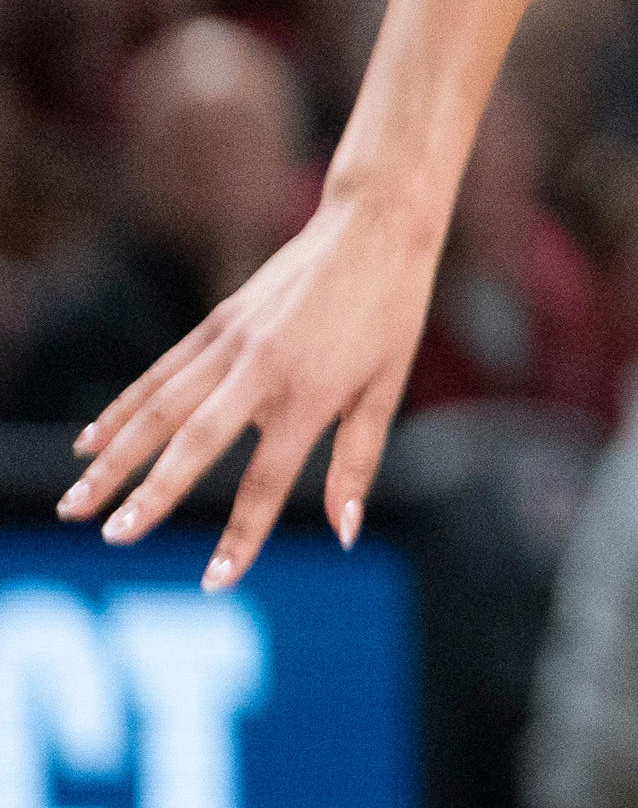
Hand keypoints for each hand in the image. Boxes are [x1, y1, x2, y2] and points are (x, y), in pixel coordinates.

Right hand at [59, 185, 440, 586]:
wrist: (376, 226)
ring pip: (159, 409)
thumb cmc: (392, 312)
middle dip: (151, 494)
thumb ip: (357, 461)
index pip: (267, 481)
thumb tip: (344, 531)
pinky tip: (90, 444)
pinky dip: (121, 410)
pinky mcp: (215, 321)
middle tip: (112, 537)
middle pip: (194, 444)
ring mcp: (231, 342)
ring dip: (114, 458)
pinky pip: (158, 374)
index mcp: (312, 393)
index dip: (242, 536)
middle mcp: (262, 369)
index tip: (213, 581)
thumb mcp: (389, 387)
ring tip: (75, 502)